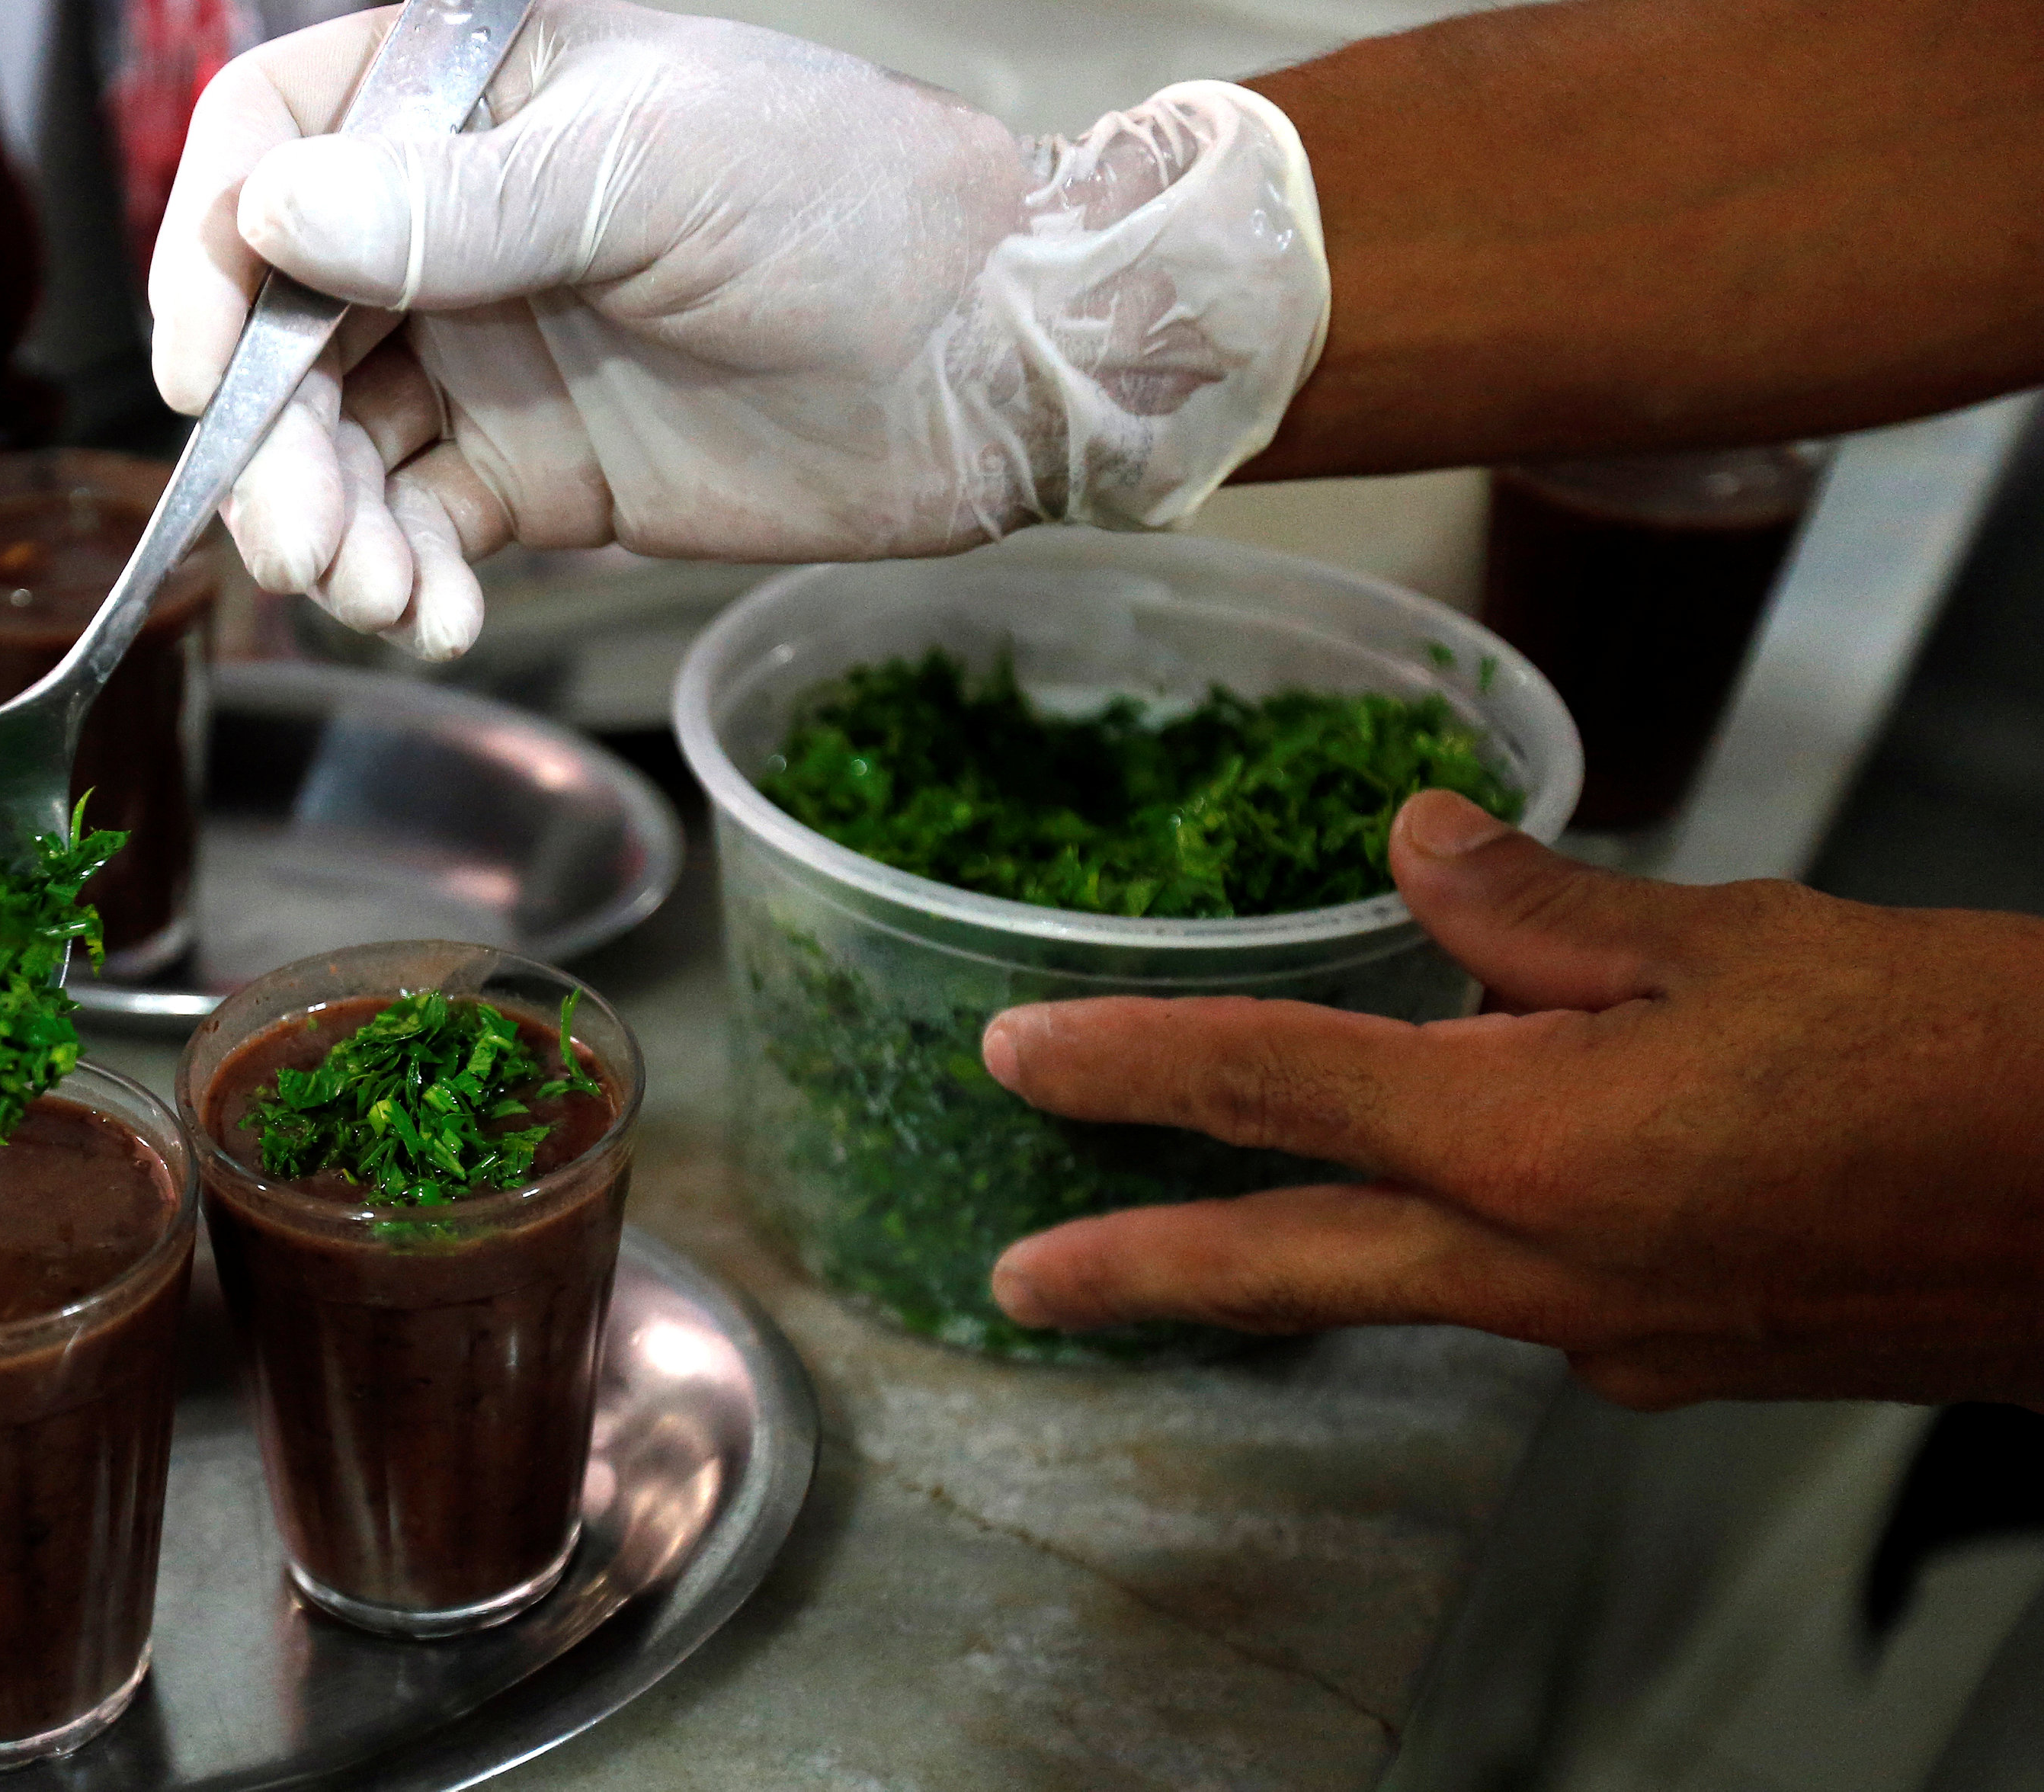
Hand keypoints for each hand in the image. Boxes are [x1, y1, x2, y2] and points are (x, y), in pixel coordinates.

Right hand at [149, 0, 1326, 657]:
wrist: (987, 357)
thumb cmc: (848, 206)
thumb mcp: (651, 173)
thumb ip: (462, 206)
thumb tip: (274, 220)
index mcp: (472, 100)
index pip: (272, 144)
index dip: (212, 254)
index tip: (209, 367)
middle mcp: (456, 225)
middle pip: (283, 325)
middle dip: (271, 442)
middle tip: (306, 536)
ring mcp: (490, 356)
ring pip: (338, 445)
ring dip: (330, 530)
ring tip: (380, 592)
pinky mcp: (536, 476)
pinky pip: (422, 529)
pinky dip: (409, 580)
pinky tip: (441, 616)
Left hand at [981, 789, 2043, 1408]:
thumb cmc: (1971, 1065)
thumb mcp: (1741, 942)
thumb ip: (1542, 912)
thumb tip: (1411, 851)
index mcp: (1539, 1142)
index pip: (1276, 1088)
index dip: (1128, 1062)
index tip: (1018, 1060)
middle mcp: (1548, 1267)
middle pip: (1292, 1261)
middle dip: (1143, 1270)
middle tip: (1018, 1288)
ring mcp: (1614, 1339)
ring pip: (1415, 1278)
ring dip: (1325, 1241)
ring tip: (1289, 1181)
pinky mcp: (1680, 1364)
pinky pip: (1539, 1289)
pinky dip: (1505, 1223)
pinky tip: (1564, 1157)